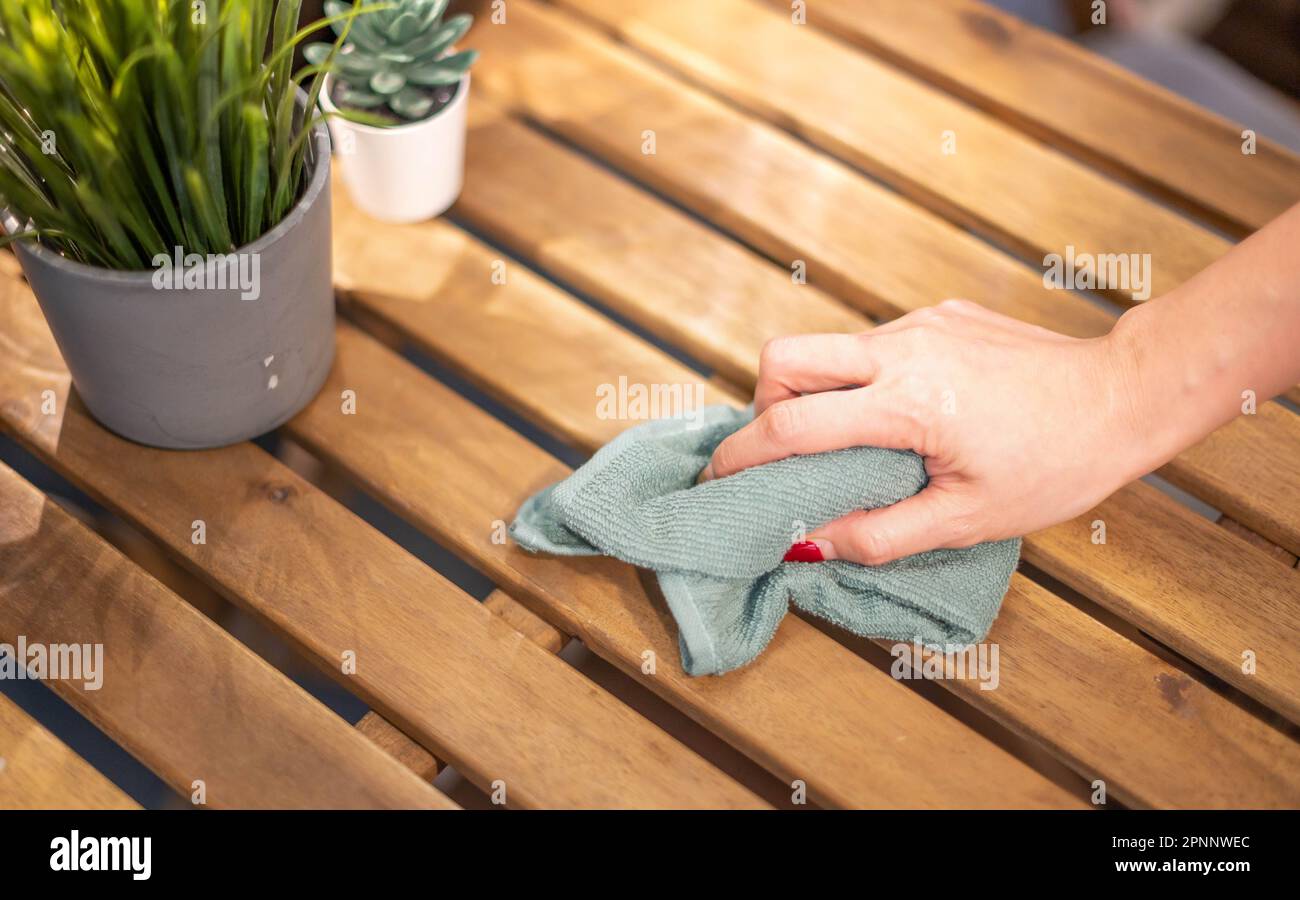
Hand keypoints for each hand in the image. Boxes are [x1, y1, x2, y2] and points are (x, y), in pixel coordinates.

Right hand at [700, 300, 1151, 565]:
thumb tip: (808, 546)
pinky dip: (860, 379)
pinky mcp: (938, 315)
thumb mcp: (968, 519)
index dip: (740, 457)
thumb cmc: (1056, 463)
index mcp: (906, 405)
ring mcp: (919, 325)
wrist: (1124, 396)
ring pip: (825, 345)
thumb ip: (878, 535)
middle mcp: (902, 350)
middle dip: (761, 403)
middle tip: (782, 450)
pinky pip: (871, 342)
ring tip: (844, 440)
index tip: (718, 481)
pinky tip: (901, 414)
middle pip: (784, 356)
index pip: (789, 425)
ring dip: (812, 391)